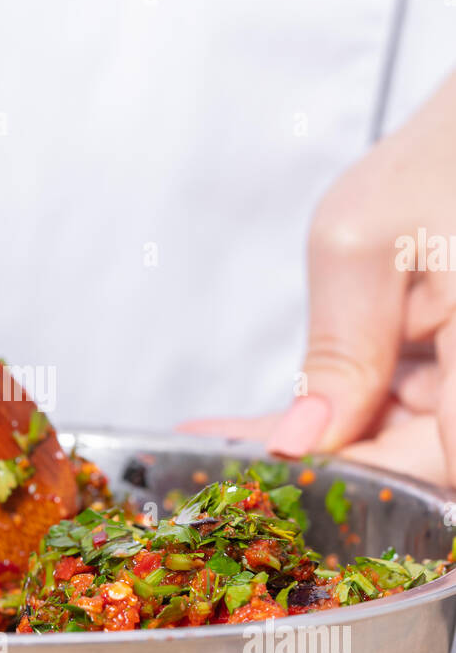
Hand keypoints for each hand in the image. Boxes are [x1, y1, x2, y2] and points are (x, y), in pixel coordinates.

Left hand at [181, 72, 455, 485]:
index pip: (427, 472)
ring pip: (394, 451)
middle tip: (219, 465)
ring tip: (220, 441)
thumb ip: (339, 354)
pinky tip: (257, 426)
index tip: (268, 483)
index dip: (350, 491)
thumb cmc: (438, 162)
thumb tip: (302, 443)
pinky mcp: (449, 383)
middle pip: (411, 471)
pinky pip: (390, 419)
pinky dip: (330, 420)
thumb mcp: (361, 247)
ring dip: (312, 448)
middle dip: (313, 471)